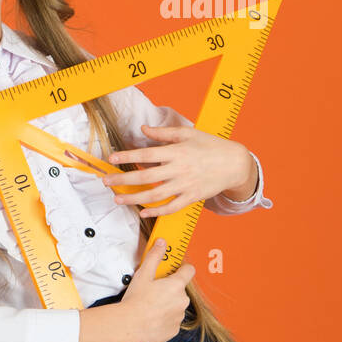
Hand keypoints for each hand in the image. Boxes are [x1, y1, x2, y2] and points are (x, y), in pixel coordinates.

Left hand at [101, 125, 250, 217]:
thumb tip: (142, 129)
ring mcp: (185, 185)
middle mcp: (179, 169)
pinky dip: (156, 212)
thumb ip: (164, 133)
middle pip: (145, 177)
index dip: (127, 156)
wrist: (236, 164)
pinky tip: (142, 212)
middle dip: (123, 180)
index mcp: (177, 152)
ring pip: (154, 195)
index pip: (146, 154)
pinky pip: (171, 208)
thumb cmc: (210, 145)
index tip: (111, 159)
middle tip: (106, 182)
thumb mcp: (188, 133)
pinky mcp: (191, 197)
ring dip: (133, 198)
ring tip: (117, 199)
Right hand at [121, 237, 194, 341]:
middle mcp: (182, 300)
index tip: (175, 270)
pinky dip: (163, 319)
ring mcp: (179, 316)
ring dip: (167, 305)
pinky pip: (171, 321)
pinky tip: (151, 318)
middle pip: (180, 290)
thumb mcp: (143, 274)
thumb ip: (154, 256)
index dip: (182, 269)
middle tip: (152, 291)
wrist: (130, 325)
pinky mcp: (174, 330)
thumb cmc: (136, 300)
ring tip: (149, 306)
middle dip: (169, 289)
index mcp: (177, 285)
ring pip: (176, 306)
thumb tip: (161, 242)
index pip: (189, 271)